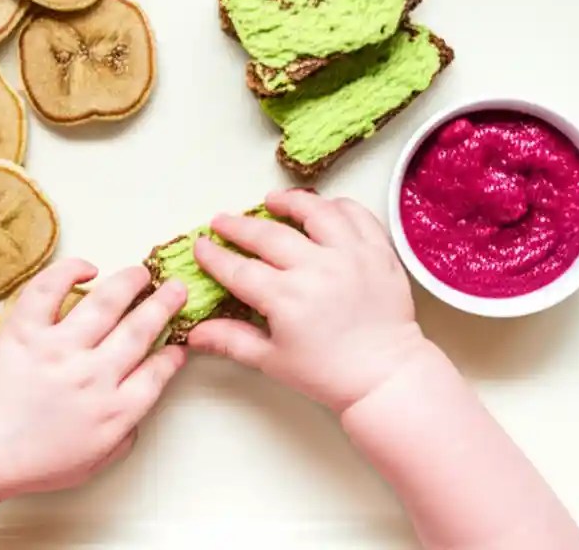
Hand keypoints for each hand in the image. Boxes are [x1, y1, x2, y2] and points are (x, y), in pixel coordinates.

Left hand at [0, 259, 187, 496]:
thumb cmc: (31, 461)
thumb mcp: (93, 464)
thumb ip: (124, 437)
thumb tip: (137, 410)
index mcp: (114, 411)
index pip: (157, 372)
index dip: (173, 353)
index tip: (178, 342)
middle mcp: (93, 376)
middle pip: (141, 329)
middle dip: (165, 304)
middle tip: (176, 289)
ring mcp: (59, 350)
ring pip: (107, 302)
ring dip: (130, 281)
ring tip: (141, 273)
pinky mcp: (26, 331)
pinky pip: (50, 289)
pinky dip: (70, 270)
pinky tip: (87, 268)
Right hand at [188, 189, 429, 412]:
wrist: (385, 377)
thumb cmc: (329, 373)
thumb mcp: (273, 361)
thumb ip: (232, 340)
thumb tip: (193, 332)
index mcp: (287, 298)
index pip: (239, 269)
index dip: (215, 256)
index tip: (200, 245)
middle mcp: (318, 269)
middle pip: (268, 235)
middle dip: (238, 226)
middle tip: (222, 221)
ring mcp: (351, 256)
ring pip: (316, 212)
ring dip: (289, 202)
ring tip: (272, 201)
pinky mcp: (379, 252)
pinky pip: (357, 215)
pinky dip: (337, 206)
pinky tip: (322, 208)